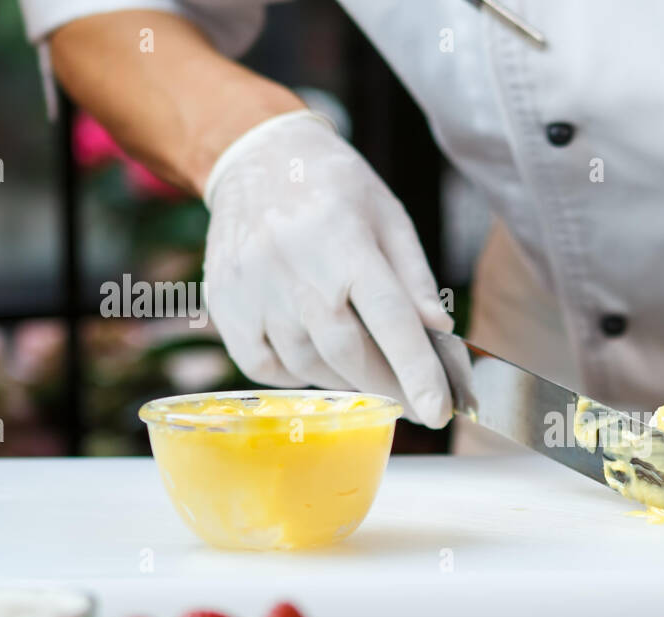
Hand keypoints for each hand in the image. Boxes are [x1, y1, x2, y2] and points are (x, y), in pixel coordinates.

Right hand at [202, 110, 452, 426]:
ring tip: (364, 368)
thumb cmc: (335, 189)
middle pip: (346, 353)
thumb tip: (439, 333)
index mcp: (346, 242)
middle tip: (411, 399)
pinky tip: (315, 358)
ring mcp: (253, 288)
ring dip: (344, 379)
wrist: (257, 158)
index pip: (390, 320)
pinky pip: (261, 366)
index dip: (417, 371)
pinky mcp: (224, 303)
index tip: (439, 411)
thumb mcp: (389, 218)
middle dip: (385, 385)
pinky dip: (294, 376)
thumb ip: (414, 278)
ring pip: (305, 364)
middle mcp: (295, 267)